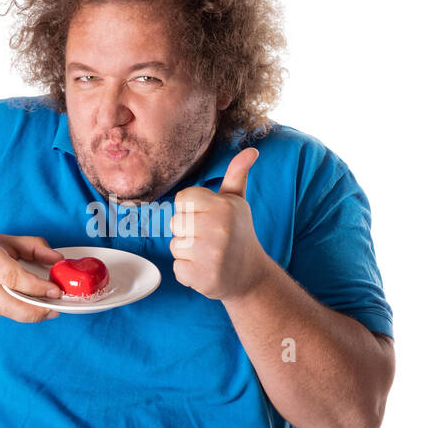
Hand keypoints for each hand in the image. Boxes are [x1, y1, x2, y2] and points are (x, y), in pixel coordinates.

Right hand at [0, 233, 64, 321]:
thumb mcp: (1, 240)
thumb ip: (33, 246)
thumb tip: (58, 259)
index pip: (12, 277)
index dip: (36, 286)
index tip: (55, 290)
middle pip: (12, 306)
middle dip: (38, 312)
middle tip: (57, 308)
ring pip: (12, 314)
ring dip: (34, 314)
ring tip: (50, 308)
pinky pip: (8, 314)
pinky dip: (23, 311)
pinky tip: (32, 304)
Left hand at [170, 147, 269, 300]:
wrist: (250, 275)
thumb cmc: (238, 234)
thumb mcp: (238, 203)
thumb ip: (237, 175)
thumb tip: (251, 150)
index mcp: (223, 207)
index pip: (182, 199)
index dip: (191, 210)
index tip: (207, 219)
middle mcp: (218, 228)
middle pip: (175, 223)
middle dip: (188, 232)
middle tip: (209, 240)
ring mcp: (211, 255)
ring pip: (175, 246)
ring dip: (187, 253)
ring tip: (208, 255)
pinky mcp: (203, 277)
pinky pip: (177, 268)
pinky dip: (188, 272)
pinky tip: (206, 270)